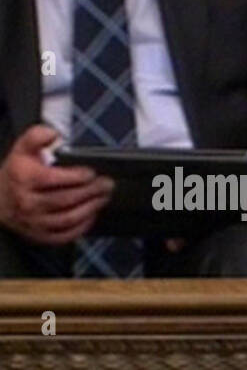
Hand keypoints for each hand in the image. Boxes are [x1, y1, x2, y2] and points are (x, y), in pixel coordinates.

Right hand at [0, 125, 112, 245]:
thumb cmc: (17, 173)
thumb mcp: (22, 149)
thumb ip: (37, 136)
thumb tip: (54, 133)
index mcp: (22, 178)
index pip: (53, 179)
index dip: (77, 176)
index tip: (92, 173)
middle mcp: (26, 202)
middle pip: (66, 199)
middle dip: (91, 192)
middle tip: (107, 185)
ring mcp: (34, 221)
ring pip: (69, 218)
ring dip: (92, 208)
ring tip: (103, 197)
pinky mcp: (40, 236)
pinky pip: (67, 234)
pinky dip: (83, 225)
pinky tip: (92, 214)